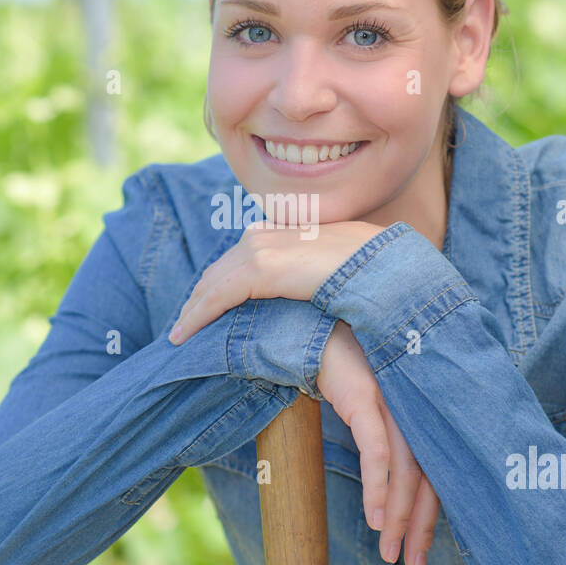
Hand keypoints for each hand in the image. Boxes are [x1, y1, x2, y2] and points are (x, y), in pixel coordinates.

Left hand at [167, 220, 384, 343]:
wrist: (384, 263)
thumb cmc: (371, 269)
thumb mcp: (337, 268)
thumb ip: (315, 273)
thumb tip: (313, 291)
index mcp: (283, 229)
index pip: (240, 257)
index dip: (220, 281)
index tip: (208, 303)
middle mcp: (265, 232)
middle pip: (219, 269)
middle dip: (199, 296)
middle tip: (185, 323)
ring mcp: (261, 248)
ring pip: (211, 283)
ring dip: (193, 309)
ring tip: (181, 333)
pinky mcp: (259, 268)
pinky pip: (216, 297)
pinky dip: (196, 316)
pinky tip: (183, 335)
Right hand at [317, 320, 438, 564]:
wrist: (305, 324)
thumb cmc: (334, 364)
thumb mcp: (361, 405)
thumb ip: (378, 434)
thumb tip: (380, 482)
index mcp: (415, 411)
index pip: (434, 473)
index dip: (430, 516)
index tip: (420, 553)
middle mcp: (412, 407)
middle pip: (429, 478)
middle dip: (420, 528)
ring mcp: (392, 401)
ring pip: (407, 472)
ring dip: (397, 518)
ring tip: (390, 553)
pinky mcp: (367, 396)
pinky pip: (379, 451)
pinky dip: (378, 489)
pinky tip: (373, 518)